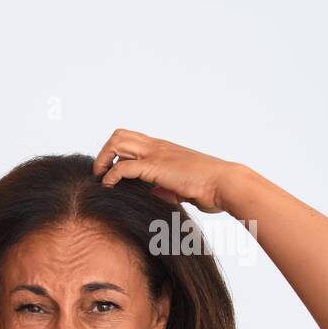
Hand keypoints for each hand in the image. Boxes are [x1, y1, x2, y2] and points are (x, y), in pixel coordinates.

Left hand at [93, 128, 247, 213]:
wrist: (226, 185)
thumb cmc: (210, 188)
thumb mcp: (181, 187)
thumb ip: (165, 188)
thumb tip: (154, 193)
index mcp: (164, 149)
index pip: (131, 139)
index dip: (116, 153)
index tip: (110, 172)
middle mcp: (158, 147)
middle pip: (119, 135)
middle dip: (104, 153)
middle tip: (101, 174)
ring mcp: (156, 154)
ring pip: (117, 143)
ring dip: (103, 161)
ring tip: (102, 179)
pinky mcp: (155, 168)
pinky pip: (122, 167)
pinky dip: (110, 177)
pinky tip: (109, 188)